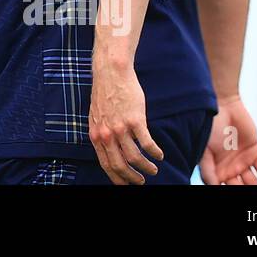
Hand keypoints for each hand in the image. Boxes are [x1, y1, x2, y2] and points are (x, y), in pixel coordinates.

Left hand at [88, 60, 163, 183]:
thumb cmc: (106, 93)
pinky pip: (147, 144)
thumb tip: (110, 148)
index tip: (126, 184)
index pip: (106, 165)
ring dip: (147, 168)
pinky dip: (155, 153)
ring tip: (154, 169)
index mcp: (95, 135)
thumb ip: (102, 133)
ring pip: (136, 159)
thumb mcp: (97, 116)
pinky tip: (160, 155)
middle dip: (133, 178)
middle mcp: (106, 134)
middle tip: (142, 181)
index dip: (117, 178)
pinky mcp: (135, 120)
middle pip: (120, 166)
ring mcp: (120, 128)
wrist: (111, 73)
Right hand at [199, 96, 256, 184]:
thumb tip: (213, 186)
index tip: (232, 192)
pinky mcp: (255, 152)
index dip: (227, 192)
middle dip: (244, 191)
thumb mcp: (204, 148)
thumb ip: (207, 169)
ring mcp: (243, 161)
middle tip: (249, 193)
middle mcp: (230, 168)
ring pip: (252, 181)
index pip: (223, 188)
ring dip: (256, 186)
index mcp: (216, 169)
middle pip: (240, 187)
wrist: (222, 105)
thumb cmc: (208, 125)